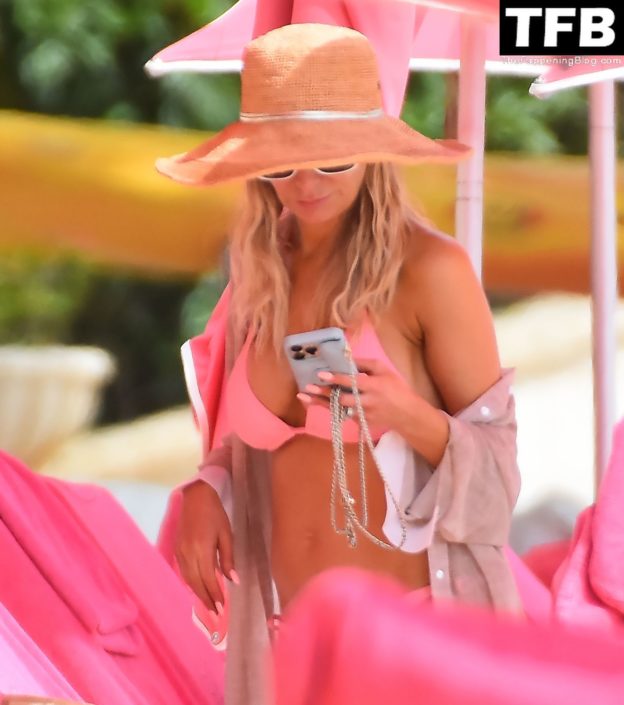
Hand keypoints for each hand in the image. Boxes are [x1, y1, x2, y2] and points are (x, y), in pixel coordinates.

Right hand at [175, 480, 236, 614]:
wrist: (196, 497)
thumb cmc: (215, 513)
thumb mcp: (226, 534)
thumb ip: (229, 558)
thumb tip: (233, 580)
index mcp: (202, 549)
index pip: (208, 579)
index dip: (215, 595)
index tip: (222, 610)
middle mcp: (188, 553)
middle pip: (196, 584)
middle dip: (206, 600)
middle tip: (215, 615)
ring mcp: (180, 552)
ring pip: (188, 580)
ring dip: (198, 594)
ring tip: (209, 606)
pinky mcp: (176, 550)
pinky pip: (184, 572)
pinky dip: (191, 584)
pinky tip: (199, 590)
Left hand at [297, 357, 419, 432]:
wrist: (406, 414)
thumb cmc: (395, 388)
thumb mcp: (384, 371)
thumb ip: (366, 364)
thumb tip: (347, 358)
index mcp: (374, 386)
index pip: (352, 382)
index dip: (336, 378)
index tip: (321, 374)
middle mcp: (367, 402)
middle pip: (342, 399)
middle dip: (324, 393)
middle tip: (307, 388)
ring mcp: (363, 415)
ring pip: (338, 409)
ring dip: (320, 403)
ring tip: (304, 397)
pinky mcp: (361, 424)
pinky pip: (343, 415)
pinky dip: (330, 408)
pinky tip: (315, 402)